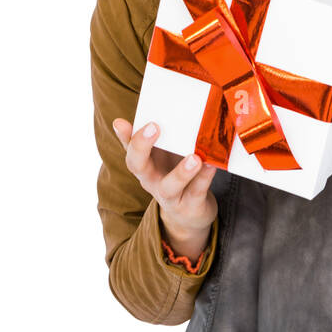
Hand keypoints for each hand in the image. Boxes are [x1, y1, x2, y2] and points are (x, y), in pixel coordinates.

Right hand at [112, 118, 217, 258]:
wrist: (189, 216)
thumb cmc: (174, 176)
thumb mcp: (163, 159)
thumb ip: (156, 139)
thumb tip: (138, 116)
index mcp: (145, 165)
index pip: (129, 149)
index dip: (124, 136)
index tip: (120, 122)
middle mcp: (152, 181)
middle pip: (137, 167)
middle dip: (141, 147)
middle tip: (153, 127)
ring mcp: (170, 196)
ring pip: (169, 186)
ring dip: (181, 172)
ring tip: (193, 158)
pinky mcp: (190, 206)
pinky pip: (196, 192)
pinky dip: (204, 178)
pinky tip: (210, 165)